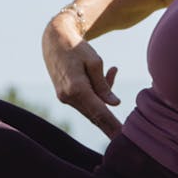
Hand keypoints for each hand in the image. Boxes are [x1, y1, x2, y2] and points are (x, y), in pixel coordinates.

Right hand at [42, 16, 121, 137]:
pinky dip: (97, 94)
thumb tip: (114, 104)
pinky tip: (109, 72)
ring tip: (112, 71)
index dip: (112, 126)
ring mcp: (65, 98)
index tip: (122, 138)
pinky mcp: (65, 95)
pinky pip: (86, 100)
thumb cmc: (76, 47)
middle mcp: (68, 97)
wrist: (54, 39)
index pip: (99, 112)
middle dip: (110, 125)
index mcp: (76, 88)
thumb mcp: (94, 61)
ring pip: (91, 107)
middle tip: (123, 139)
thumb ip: (103, 84)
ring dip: (104, 98)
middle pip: (94, 115)